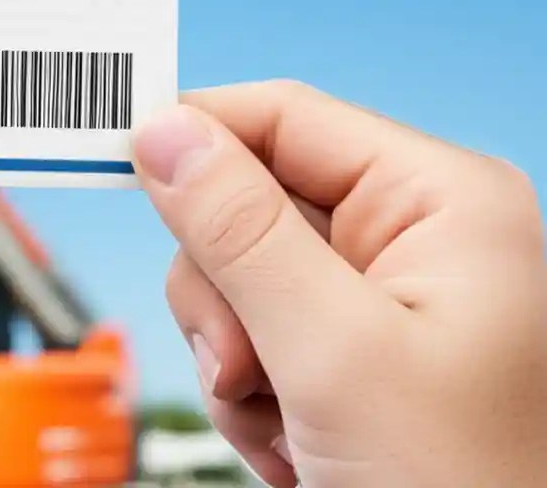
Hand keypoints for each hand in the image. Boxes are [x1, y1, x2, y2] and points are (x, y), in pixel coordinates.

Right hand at [135, 80, 545, 486]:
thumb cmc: (462, 486)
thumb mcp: (333, 352)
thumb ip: (240, 232)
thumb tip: (163, 133)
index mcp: (440, 202)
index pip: (281, 119)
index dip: (191, 137)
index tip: (107, 160)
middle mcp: (413, 238)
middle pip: (245, 206)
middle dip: (224, 299)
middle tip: (246, 366)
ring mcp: (380, 300)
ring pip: (237, 282)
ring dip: (233, 360)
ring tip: (285, 422)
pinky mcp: (351, 354)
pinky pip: (252, 339)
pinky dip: (251, 397)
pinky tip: (297, 443)